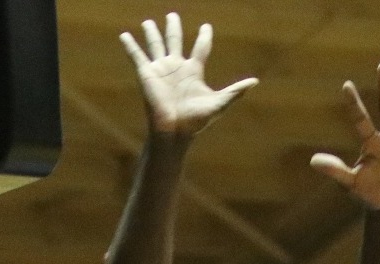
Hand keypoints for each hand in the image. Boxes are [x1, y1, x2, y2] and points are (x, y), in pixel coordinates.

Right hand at [119, 14, 255, 139]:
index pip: (200, 48)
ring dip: (152, 33)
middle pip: (175, 41)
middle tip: (172, 15)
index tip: (206, 27)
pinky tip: (124, 35)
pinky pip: (137, 56)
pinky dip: (130, 46)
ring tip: (148, 22)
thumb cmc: (195, 121)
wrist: (173, 131)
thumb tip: (255, 82)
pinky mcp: (146, 74)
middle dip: (174, 28)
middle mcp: (176, 67)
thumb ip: (235, 91)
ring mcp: (161, 70)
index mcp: (193, 71)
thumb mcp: (218, 103)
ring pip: (156, 45)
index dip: (204, 37)